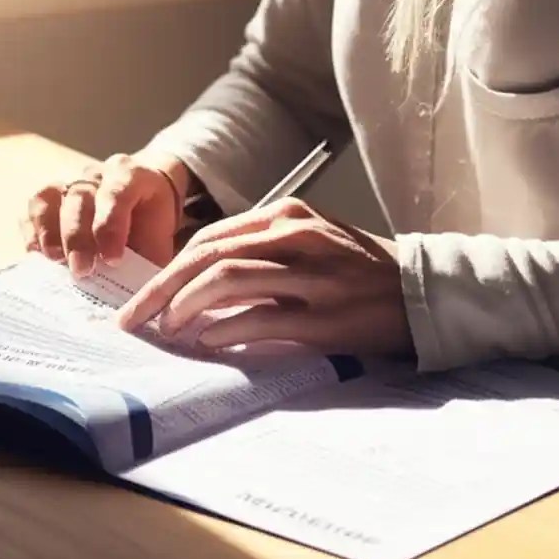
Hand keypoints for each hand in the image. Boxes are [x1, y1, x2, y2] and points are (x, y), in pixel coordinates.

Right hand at [24, 152, 188, 275]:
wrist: (143, 204)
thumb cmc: (151, 227)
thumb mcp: (159, 240)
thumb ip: (148, 260)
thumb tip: (136, 295)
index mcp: (132, 176)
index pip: (118, 192)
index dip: (111, 225)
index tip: (112, 260)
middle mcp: (98, 174)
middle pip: (80, 197)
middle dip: (78, 237)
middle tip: (81, 270)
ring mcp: (71, 181)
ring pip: (52, 197)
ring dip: (50, 233)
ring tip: (55, 263)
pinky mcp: (51, 194)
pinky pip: (35, 205)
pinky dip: (33, 231)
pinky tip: (38, 257)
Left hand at [117, 198, 412, 356]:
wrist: (425, 292)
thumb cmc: (359, 271)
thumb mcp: (311, 243)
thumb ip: (260, 254)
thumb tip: (196, 284)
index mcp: (288, 216)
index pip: (208, 238)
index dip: (168, 269)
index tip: (144, 297)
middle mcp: (297, 236)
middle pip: (206, 255)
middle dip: (160, 289)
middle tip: (133, 318)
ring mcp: (313, 274)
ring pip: (227, 278)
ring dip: (185, 306)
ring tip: (167, 330)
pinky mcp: (327, 315)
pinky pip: (262, 317)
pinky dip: (226, 329)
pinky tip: (207, 342)